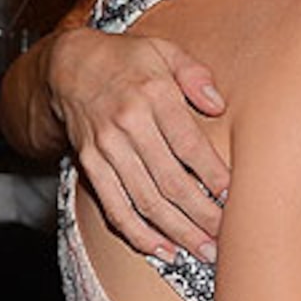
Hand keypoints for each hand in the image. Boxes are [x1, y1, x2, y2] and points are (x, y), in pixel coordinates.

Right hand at [47, 27, 230, 259]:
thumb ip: (195, 74)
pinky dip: (138, 233)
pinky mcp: (90, 166)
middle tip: (226, 236)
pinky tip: (162, 250)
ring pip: (145, 201)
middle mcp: (129, 125)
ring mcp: (106, 149)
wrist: (66, 66)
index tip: (234, 195)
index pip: (188, 144)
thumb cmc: (126, 59)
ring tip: (203, 250)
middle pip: (170, 180)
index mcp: (153, 95)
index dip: (212, 174)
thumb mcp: (164, 50)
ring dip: (176, 231)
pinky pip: (114, 207)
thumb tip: (219, 105)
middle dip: (201, 214)